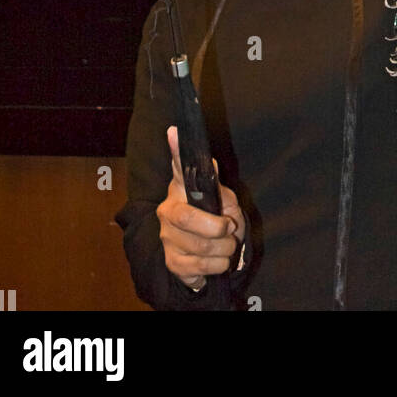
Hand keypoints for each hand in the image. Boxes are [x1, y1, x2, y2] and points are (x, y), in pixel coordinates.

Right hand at [156, 125, 245, 290]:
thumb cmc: (217, 222)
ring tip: (227, 246)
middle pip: (187, 218)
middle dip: (217, 227)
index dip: (176, 151)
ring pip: (201, 246)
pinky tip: (218, 261)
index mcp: (182, 190)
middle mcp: (168, 211)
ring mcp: (167, 238)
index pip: (179, 168)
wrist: (210, 259)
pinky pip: (201, 266)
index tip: (175, 130)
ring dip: (225, 249)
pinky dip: (218, 265)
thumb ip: (219, 188)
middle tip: (229, 228)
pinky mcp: (172, 262)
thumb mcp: (225, 203)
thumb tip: (211, 164)